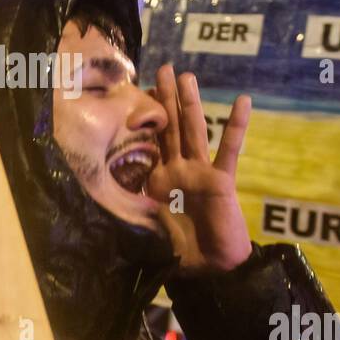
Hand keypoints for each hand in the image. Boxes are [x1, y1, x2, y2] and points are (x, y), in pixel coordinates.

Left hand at [147, 63, 251, 272]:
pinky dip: (236, 126)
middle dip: (165, 98)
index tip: (137, 91)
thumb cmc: (181, 253)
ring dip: (191, 103)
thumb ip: (131, 214)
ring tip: (187, 76)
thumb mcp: (146, 230)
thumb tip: (98, 206)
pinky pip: (230, 149)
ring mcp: (201, 172)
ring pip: (195, 130)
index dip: (144, 118)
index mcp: (158, 180)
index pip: (149, 142)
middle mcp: (178, 169)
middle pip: (171, 127)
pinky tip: (242, 101)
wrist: (211, 270)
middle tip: (163, 69)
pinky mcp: (222, 180)